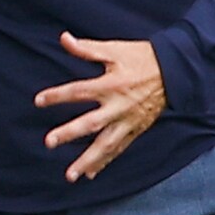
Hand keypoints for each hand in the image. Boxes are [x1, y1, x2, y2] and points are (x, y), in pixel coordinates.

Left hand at [36, 34, 165, 181]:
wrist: (175, 71)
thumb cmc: (142, 58)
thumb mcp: (115, 49)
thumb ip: (87, 49)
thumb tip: (63, 38)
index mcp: (110, 84)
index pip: (78, 91)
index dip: (57, 95)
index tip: (38, 101)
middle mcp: (118, 106)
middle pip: (90, 123)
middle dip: (69, 133)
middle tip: (49, 142)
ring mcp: (128, 120)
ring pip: (106, 144)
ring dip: (88, 161)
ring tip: (70, 176)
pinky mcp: (136, 129)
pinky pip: (119, 148)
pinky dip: (105, 161)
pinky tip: (90, 173)